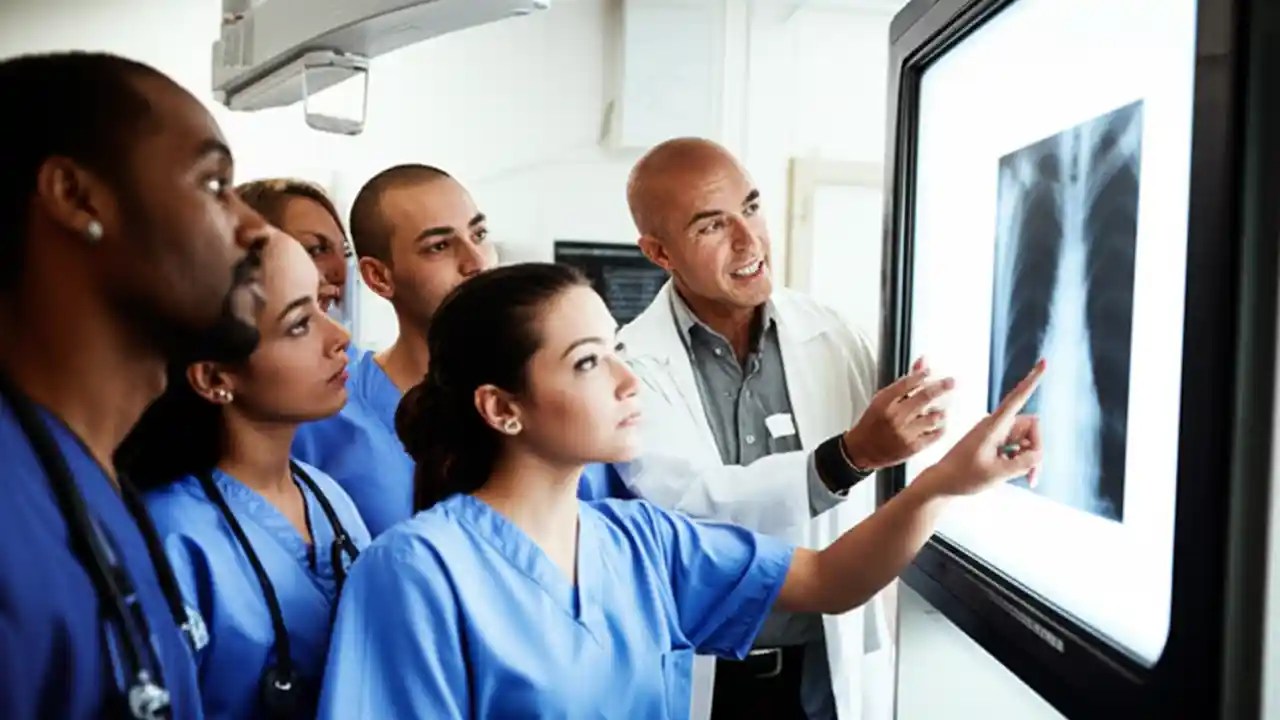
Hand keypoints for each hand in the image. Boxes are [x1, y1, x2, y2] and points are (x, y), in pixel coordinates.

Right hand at [842, 357, 954, 469]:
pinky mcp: (913, 447)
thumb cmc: (872, 423)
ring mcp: (905, 433)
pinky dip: (939, 428)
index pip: (907, 383)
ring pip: (933, 417)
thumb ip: (904, 383)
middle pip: (924, 397)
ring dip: (939, 412)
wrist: (862, 450)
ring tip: (938, 411)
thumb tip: (922, 363)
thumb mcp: (882, 400)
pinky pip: (935, 434)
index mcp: (884, 403)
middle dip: (941, 387)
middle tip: (951, 382)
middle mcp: (895, 417)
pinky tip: (937, 425)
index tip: (929, 372)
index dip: (921, 375)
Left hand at [921, 359, 1045, 496]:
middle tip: (1032, 477)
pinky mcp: (999, 442)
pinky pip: (1021, 448)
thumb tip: (1039, 453)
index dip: (1032, 381)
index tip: (1044, 363)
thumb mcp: (996, 473)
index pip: (1017, 398)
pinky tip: (1017, 476)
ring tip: (1027, 480)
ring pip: (1028, 440)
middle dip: (1037, 450)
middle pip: (1032, 427)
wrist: (943, 483)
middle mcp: (997, 424)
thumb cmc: (963, 477)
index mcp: (993, 425)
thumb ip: (1022, 463)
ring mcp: (999, 433)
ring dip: (1030, 460)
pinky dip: (1023, 462)